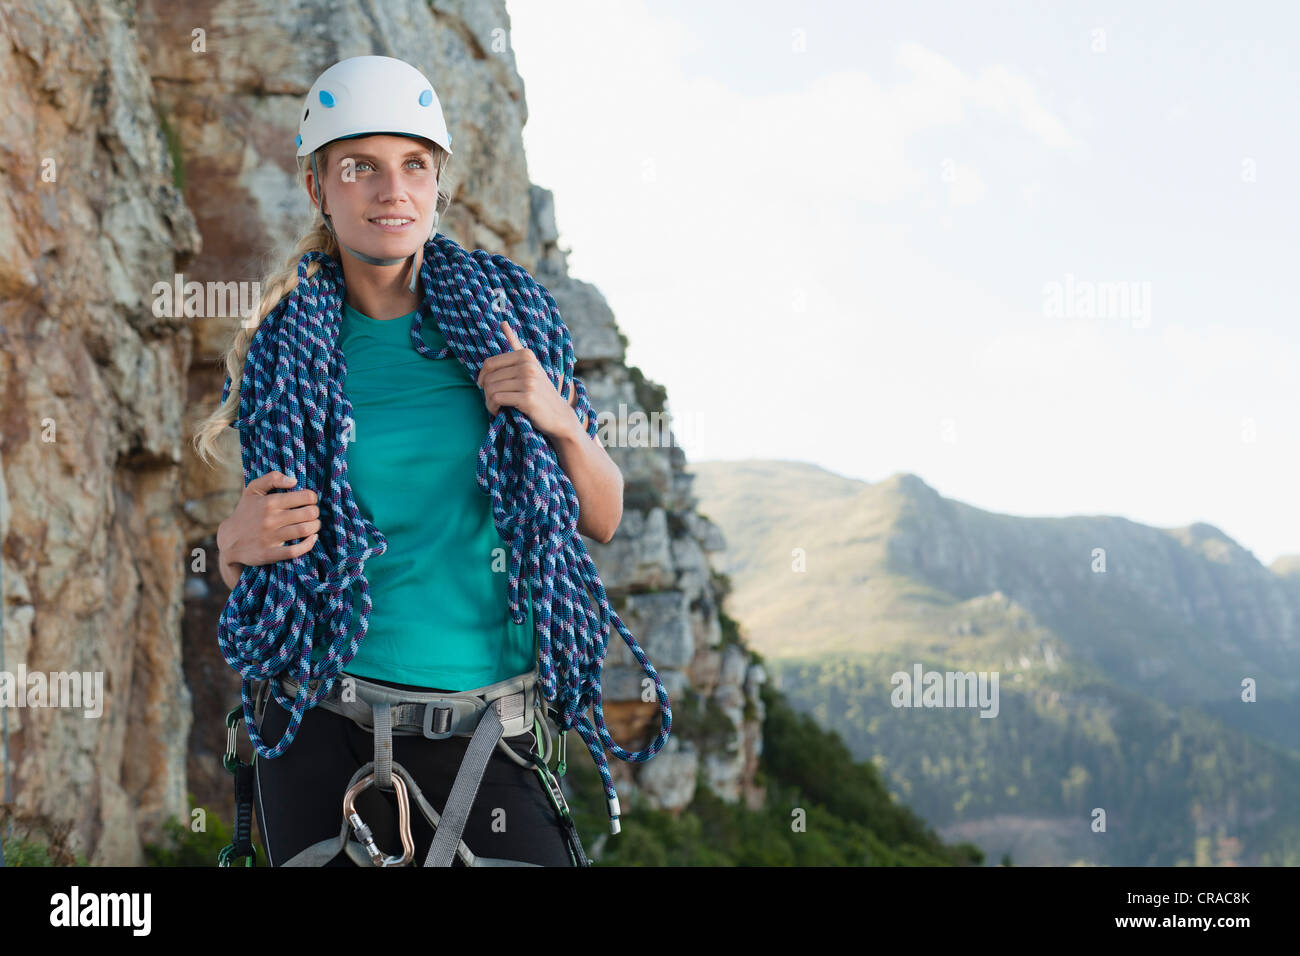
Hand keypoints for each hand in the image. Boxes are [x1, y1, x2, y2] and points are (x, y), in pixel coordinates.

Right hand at [216, 471, 320, 587]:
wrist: (228, 540)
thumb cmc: (246, 512)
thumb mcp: (252, 490)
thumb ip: (272, 478)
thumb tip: (294, 480)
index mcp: (269, 502)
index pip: (305, 496)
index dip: (312, 498)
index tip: (309, 501)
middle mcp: (270, 519)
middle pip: (309, 513)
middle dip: (315, 513)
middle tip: (312, 514)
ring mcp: (270, 537)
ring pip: (305, 530)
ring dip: (315, 527)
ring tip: (313, 525)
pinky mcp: (269, 554)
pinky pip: (296, 551)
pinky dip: (309, 544)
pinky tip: (312, 539)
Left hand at [475, 319, 587, 437]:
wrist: (558, 415)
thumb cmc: (540, 391)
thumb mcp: (530, 365)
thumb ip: (515, 344)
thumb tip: (502, 322)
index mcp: (526, 355)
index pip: (489, 363)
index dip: (482, 377)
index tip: (485, 387)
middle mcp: (528, 365)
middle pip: (489, 377)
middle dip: (486, 391)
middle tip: (492, 400)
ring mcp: (528, 381)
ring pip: (492, 389)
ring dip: (489, 401)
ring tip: (495, 407)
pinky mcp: (527, 398)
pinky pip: (497, 399)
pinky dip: (493, 408)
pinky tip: (498, 412)